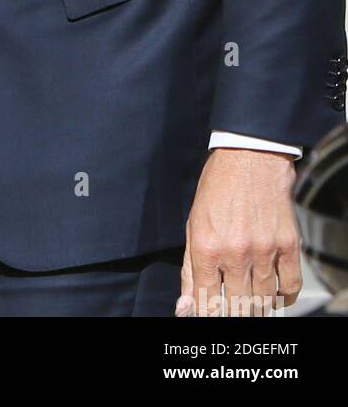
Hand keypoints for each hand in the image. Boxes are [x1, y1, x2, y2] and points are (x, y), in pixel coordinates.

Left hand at [176, 148, 302, 315]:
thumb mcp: (193, 225)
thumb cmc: (218, 188)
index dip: (206, 314)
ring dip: (256, 306)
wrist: (250, 158)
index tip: (209, 315)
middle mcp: (235, 252)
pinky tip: (273, 293)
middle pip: (238, 307)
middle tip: (232, 307)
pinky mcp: (288, 245)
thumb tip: (185, 306)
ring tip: (250, 300)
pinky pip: (290, 287)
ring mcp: (264, 250)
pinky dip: (283, 297)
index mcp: (206, 247)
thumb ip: (189, 268)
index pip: (206, 301)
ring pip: (263, 301)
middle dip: (233, 313)